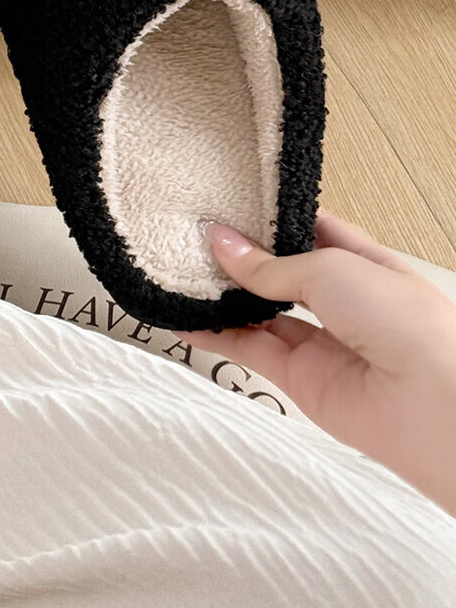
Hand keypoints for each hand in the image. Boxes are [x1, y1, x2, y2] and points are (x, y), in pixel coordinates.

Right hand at [180, 211, 455, 515]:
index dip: (272, 218)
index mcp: (365, 264)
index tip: (230, 205)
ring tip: (180, 271)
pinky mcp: (301, 380)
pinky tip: (186, 320)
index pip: (312, 231)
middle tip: (196, 236)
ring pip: (260, 313)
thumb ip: (273, 265)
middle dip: (242, 257)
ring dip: (223, 296)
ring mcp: (322, 343)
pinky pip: (250, 351)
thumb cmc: (406, 324)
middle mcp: (344, 304)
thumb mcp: (333, 268)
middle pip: (281, 274)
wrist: (426, 402)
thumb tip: (225, 245)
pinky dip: (217, 336)